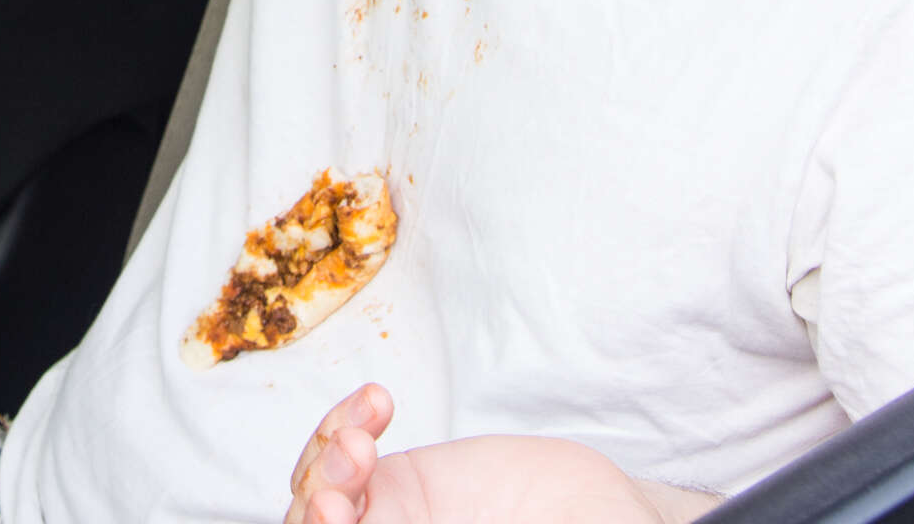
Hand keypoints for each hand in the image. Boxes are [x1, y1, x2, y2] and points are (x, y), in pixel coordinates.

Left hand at [287, 386, 715, 523]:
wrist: (598, 515)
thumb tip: (428, 516)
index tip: (335, 519)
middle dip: (315, 515)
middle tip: (333, 498)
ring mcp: (379, 521)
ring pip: (316, 490)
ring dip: (329, 464)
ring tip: (362, 443)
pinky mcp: (390, 478)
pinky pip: (342, 446)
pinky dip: (349, 419)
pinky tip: (379, 402)